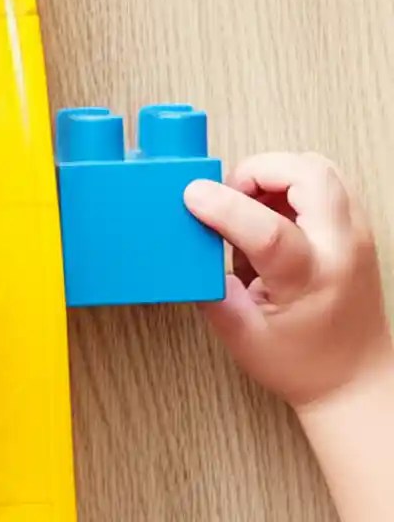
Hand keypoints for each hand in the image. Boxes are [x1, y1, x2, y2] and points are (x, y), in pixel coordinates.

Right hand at [184, 152, 392, 409]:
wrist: (355, 379)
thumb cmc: (303, 363)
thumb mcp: (242, 337)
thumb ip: (213, 291)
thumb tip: (191, 247)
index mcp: (310, 281)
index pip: (269, 230)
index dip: (225, 205)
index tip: (193, 197)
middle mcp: (340, 249)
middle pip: (307, 174)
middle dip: (257, 170)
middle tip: (230, 195)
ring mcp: (354, 234)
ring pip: (319, 167)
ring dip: (276, 174)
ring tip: (250, 206)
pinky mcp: (356, 229)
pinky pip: (326, 182)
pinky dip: (291, 185)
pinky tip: (271, 215)